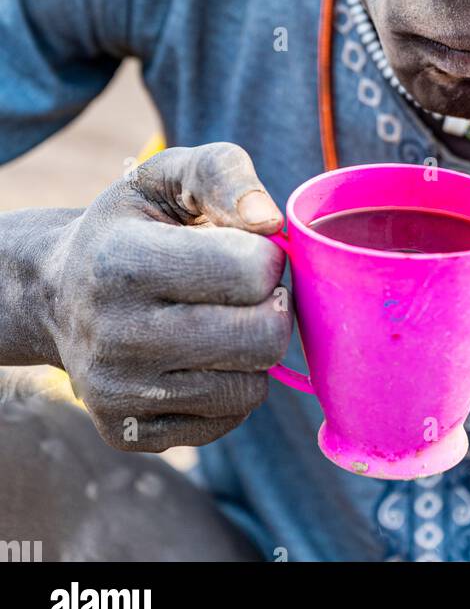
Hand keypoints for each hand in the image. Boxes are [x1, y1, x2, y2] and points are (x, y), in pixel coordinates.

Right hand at [44, 143, 291, 450]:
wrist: (57, 293)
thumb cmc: (132, 226)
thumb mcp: (166, 176)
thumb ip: (224, 175)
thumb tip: (270, 221)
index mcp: (122, 263)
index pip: (251, 272)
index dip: (267, 255)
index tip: (245, 247)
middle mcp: (114, 336)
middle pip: (262, 339)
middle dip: (273, 306)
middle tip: (249, 289)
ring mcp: (118, 395)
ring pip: (250, 388)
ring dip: (254, 349)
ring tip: (222, 317)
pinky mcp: (129, 434)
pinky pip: (227, 420)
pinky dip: (231, 384)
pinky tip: (203, 354)